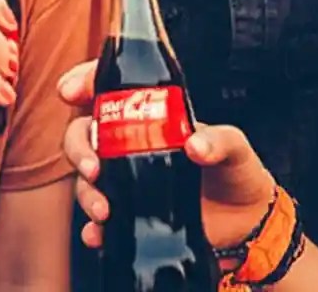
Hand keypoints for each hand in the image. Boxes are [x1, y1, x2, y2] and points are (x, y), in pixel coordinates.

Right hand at [57, 61, 274, 250]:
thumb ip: (220, 141)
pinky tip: (97, 234)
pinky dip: (92, 229)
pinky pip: (97, 221)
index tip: (70, 92)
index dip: (82, 83)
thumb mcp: (235, 148)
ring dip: (86, 193)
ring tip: (104, 211)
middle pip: (83, 134)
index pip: (106, 90)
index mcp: (149, 117)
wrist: (246, 222)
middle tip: (93, 168)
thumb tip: (195, 147)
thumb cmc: (236, 172)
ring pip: (85, 178)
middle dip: (78, 148)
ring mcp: (126, 181)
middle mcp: (128, 145)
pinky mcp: (130, 215)